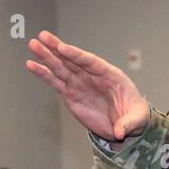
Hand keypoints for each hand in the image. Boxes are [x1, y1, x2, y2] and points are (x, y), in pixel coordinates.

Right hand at [24, 30, 151, 142]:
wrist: (124, 124)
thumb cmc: (134, 116)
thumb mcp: (137, 120)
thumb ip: (128, 124)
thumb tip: (120, 132)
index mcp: (111, 76)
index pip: (91, 62)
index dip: (77, 55)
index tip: (62, 48)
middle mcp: (93, 76)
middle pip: (73, 60)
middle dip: (58, 48)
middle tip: (43, 36)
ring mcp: (80, 83)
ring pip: (61, 67)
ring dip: (47, 56)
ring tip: (33, 44)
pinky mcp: (70, 93)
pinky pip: (55, 81)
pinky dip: (43, 73)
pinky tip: (31, 65)